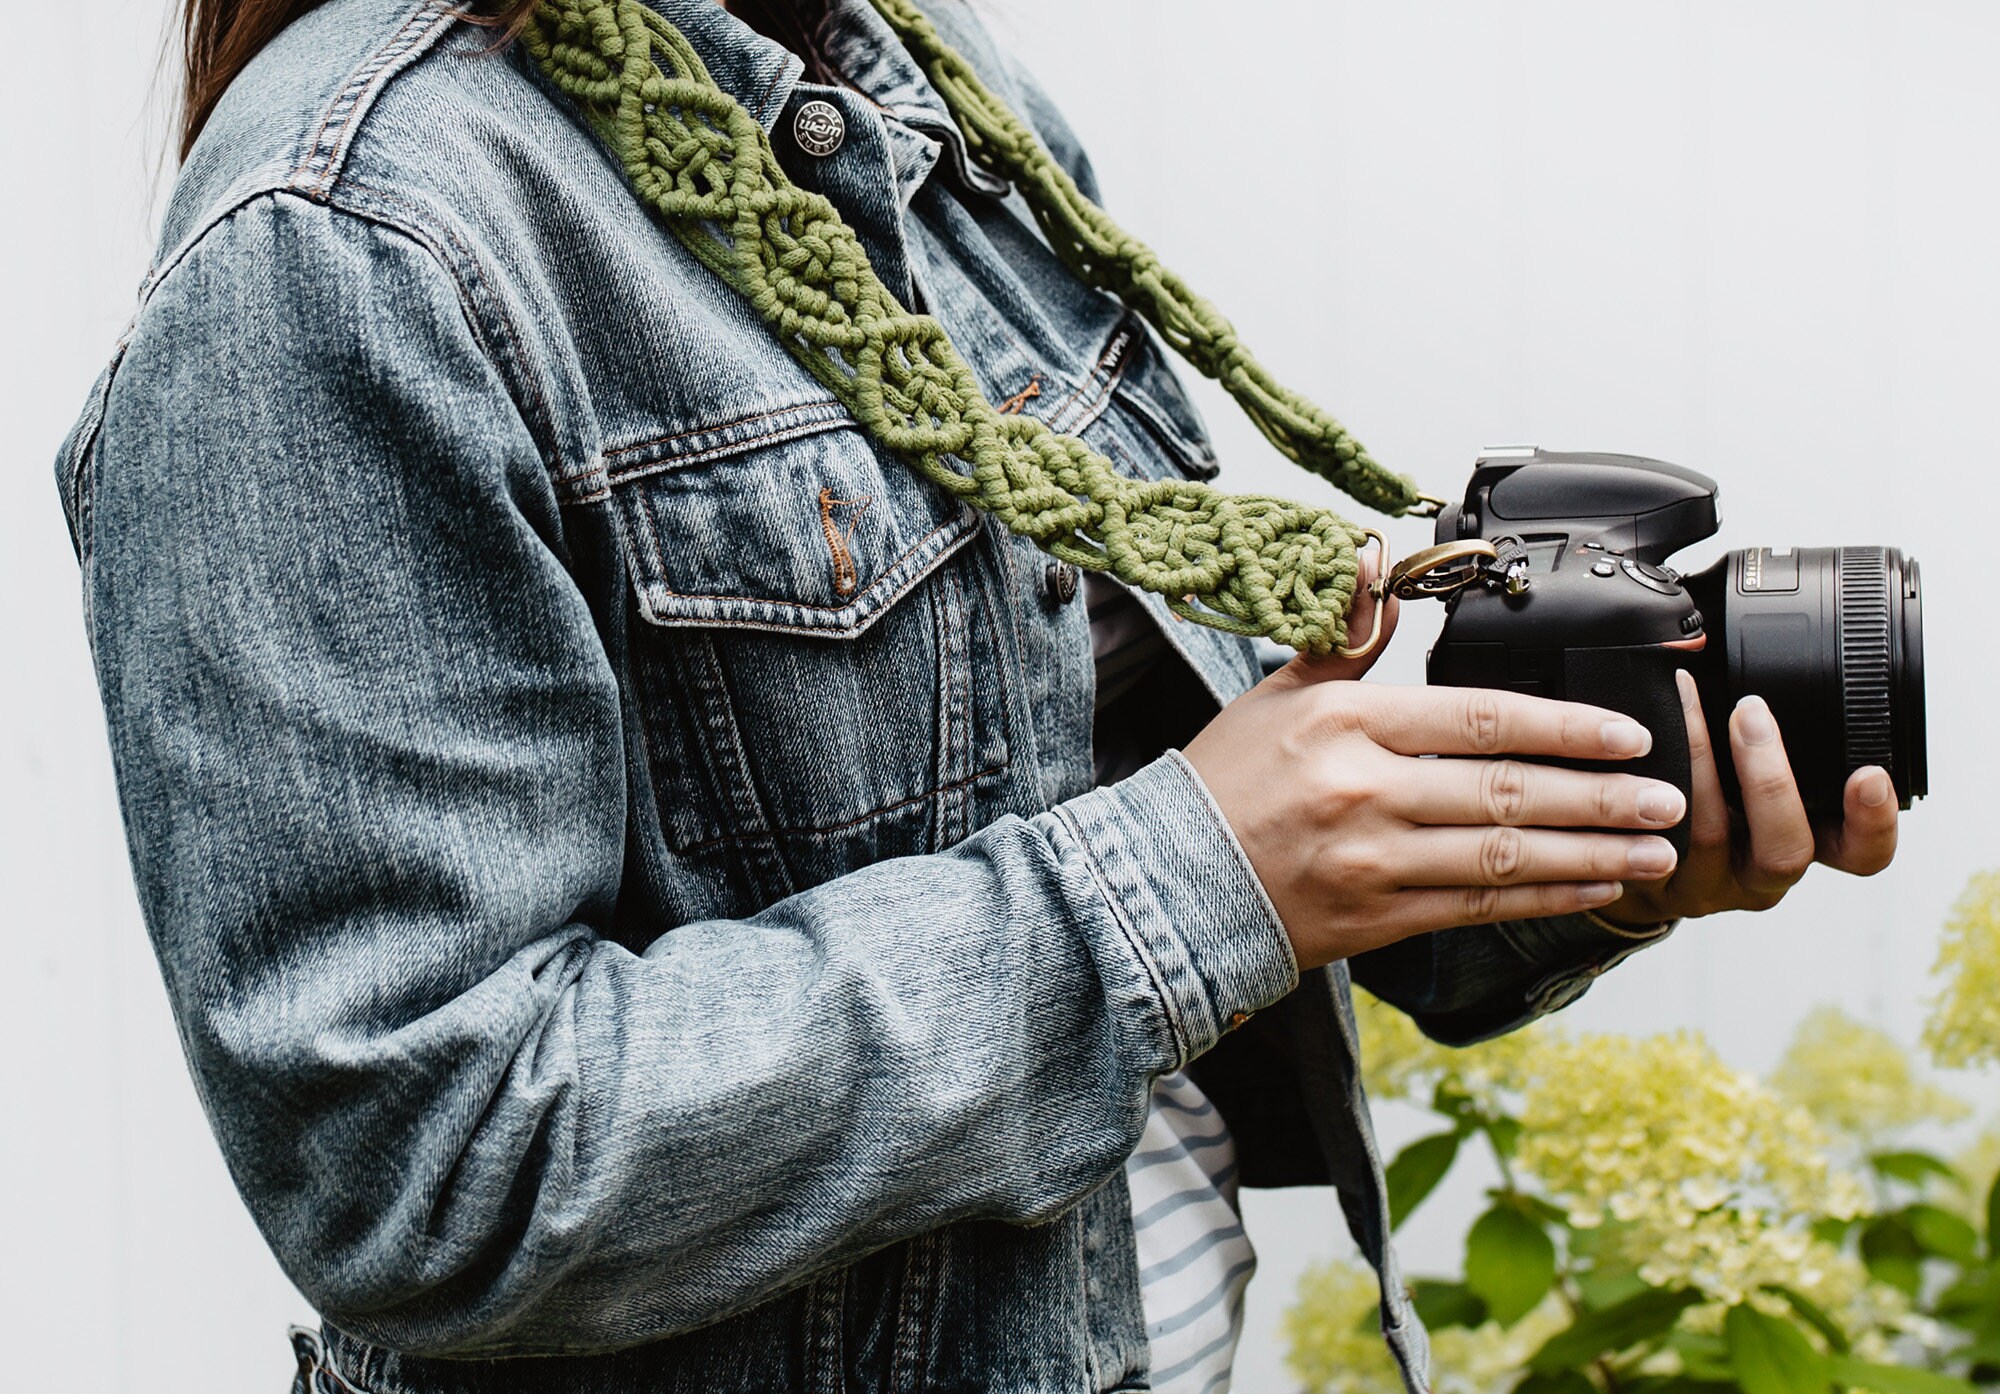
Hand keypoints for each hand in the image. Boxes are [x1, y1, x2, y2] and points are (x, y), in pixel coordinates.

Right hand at [1184, 659, 1686, 972]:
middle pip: (1508, 792)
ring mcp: (1371, 861)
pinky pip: (1477, 908)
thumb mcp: (1276, 693)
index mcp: (1347, 724)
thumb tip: (1374, 559)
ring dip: (1591, 855)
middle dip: (1602, 799)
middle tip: (1668, 800)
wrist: (1168, 881)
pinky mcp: (1374, 919)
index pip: (1480, 719)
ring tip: (1655, 852)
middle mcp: (1364, 791)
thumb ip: (1342, 636)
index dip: (1565, 728)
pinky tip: (1592, 888)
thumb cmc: (1224, 782)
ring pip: (1504, 857)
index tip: (1628, 736)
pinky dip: (1543, 898)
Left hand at [1602, 672, 1899, 924]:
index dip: (1873, 821)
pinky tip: (1634, 743)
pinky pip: (1648, 838)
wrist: (1637, 854)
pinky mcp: (1653, 881)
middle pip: (1787, 849)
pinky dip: (1642, 785)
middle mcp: (1762, 872)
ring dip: (1698, 761)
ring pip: (1709, 837)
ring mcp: (1708, 884)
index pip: (1862, 853)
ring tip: (1683, 697)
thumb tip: (1773, 630)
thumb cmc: (1711, 798)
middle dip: (1770, 778)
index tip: (1867, 774)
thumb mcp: (1756, 771)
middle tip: (1750, 713)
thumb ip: (1777, 727)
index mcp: (1805, 843)